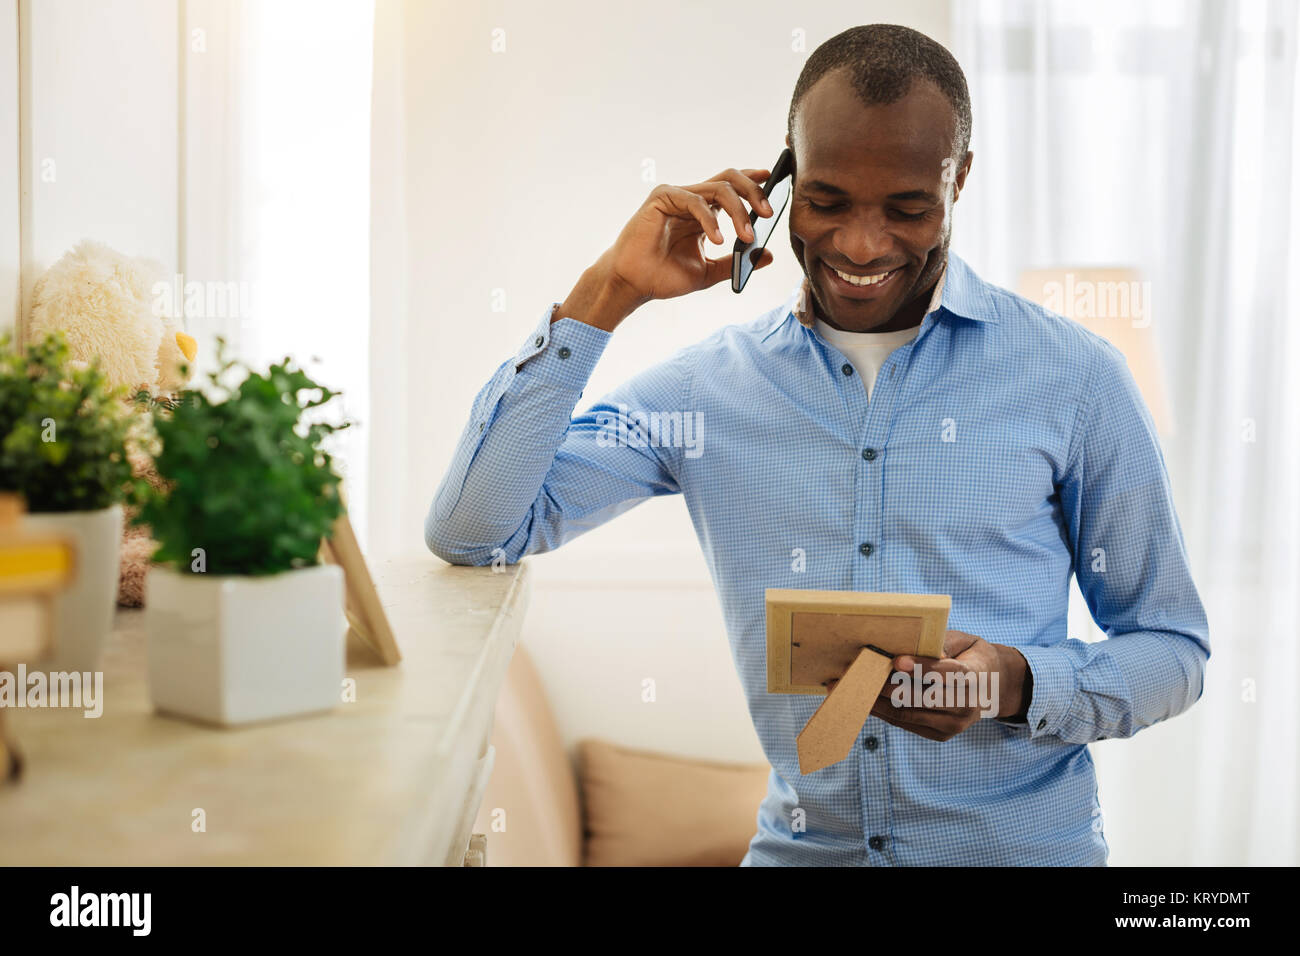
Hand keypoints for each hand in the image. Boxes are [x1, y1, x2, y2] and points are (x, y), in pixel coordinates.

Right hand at [556, 167, 776, 331]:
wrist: (634, 284)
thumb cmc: (663, 277)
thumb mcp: (708, 271)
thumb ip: (735, 261)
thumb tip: (768, 256)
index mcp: (702, 212)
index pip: (732, 187)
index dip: (754, 182)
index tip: (776, 185)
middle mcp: (691, 199)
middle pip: (730, 179)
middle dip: (753, 193)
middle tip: (767, 213)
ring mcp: (676, 196)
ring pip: (718, 188)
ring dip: (738, 211)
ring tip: (746, 236)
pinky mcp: (662, 197)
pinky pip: (694, 200)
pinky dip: (710, 219)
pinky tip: (717, 240)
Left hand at [868, 630, 1029, 741]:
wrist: (992, 686)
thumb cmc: (969, 655)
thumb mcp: (963, 641)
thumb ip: (942, 643)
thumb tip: (916, 648)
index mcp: (975, 677)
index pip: (947, 674)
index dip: (921, 667)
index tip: (895, 660)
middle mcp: (967, 705)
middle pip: (922, 698)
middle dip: (888, 686)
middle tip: (860, 673)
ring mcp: (955, 724)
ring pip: (909, 713)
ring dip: (877, 702)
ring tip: (853, 688)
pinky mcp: (942, 735)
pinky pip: (906, 723)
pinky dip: (883, 712)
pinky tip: (865, 700)